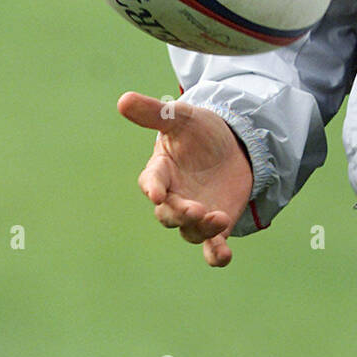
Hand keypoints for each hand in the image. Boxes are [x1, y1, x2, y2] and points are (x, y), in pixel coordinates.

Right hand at [118, 92, 253, 267]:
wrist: (233, 147)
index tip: (155, 193)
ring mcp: (194, 214)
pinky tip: (223, 257)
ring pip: (190, 230)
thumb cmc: (201, 132)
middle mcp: (173, 197)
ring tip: (218, 218)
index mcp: (160, 172)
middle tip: (196, 209)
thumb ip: (155, 113)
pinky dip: (216, 255)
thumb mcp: (182, 118)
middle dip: (180, 213)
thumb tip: (123, 99)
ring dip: (201, 229)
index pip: (151, 182)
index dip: (153, 187)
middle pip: (169, 213)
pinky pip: (212, 246)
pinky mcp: (216, 226)